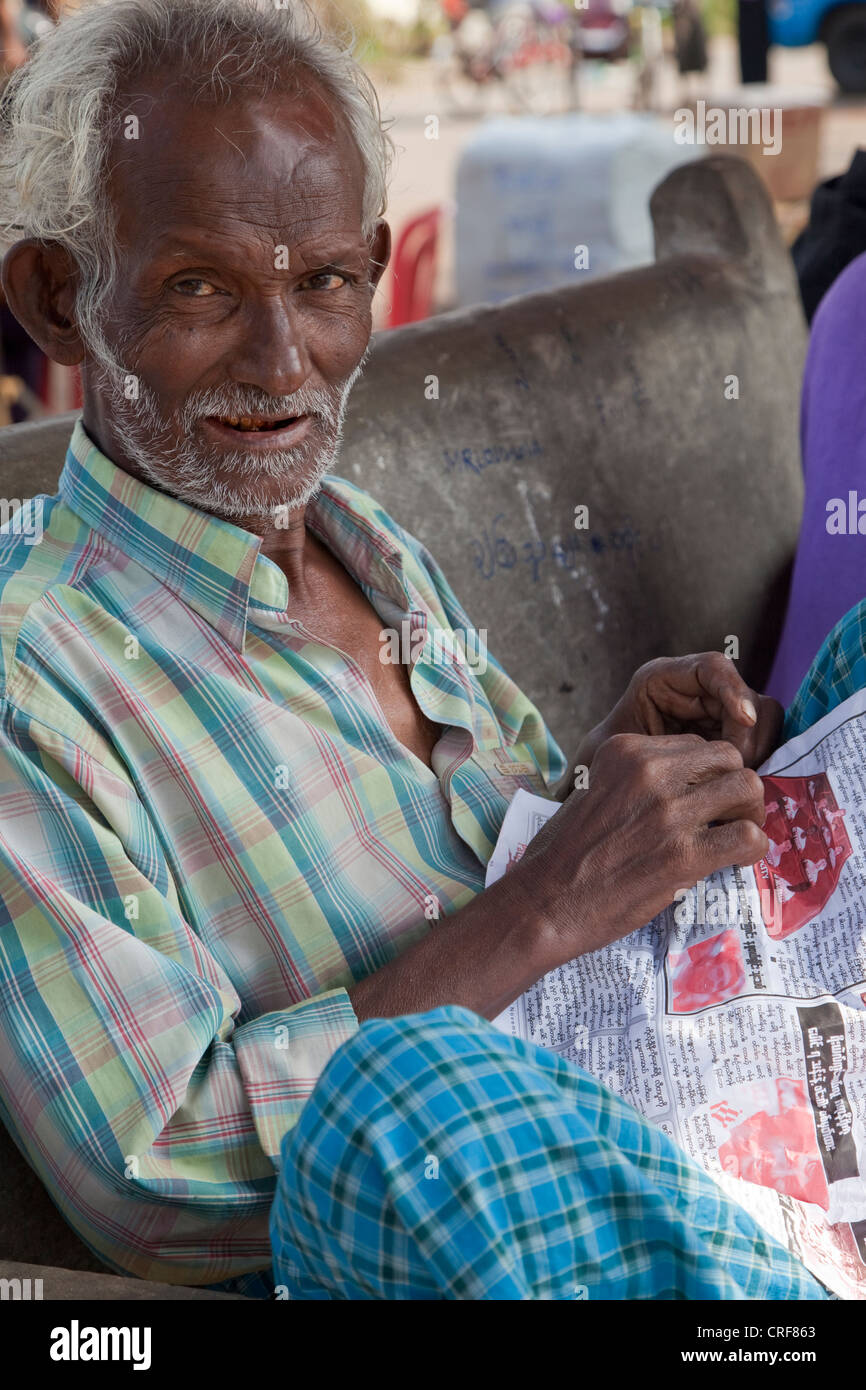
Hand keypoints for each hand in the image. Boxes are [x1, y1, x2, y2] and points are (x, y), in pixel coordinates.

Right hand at [519, 732, 767, 962]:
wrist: (545, 901)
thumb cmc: (566, 853)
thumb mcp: (593, 789)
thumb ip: (637, 780)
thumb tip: (687, 789)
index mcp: (626, 750)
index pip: (696, 745)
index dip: (707, 774)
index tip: (703, 800)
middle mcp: (649, 771)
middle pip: (728, 757)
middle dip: (736, 785)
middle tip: (731, 815)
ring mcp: (668, 811)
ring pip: (747, 787)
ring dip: (750, 813)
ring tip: (737, 835)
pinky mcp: (683, 854)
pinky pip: (748, 836)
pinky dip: (754, 848)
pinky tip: (738, 860)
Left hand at [573, 652, 781, 777]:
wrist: (607, 786)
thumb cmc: (602, 762)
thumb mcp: (607, 749)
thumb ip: (631, 749)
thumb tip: (662, 757)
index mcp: (662, 680)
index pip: (712, 667)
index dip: (734, 689)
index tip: (745, 719)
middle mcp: (697, 691)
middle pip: (748, 696)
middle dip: (749, 733)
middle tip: (740, 766)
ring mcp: (718, 714)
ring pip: (763, 721)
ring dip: (757, 750)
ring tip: (737, 779)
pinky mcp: (733, 739)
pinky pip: (762, 744)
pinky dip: (758, 763)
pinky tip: (740, 786)